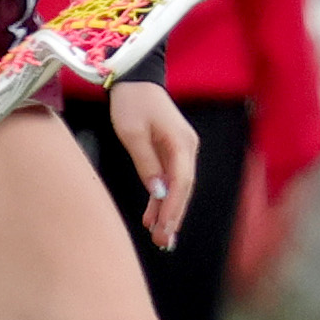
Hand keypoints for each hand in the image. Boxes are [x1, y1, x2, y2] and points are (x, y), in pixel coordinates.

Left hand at [108, 82, 197, 249]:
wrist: (135, 78)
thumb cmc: (132, 102)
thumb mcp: (132, 133)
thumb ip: (146, 163)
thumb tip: (157, 192)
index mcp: (181, 142)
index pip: (181, 182)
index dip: (173, 207)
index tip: (164, 227)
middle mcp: (187, 148)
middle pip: (184, 188)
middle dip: (174, 216)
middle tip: (164, 241)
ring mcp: (182, 149)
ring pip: (178, 186)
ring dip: (168, 210)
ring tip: (158, 235)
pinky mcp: (173, 150)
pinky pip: (171, 178)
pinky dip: (163, 197)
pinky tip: (153, 215)